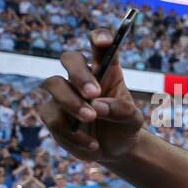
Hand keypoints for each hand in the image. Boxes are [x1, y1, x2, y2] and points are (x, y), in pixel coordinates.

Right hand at [38, 30, 145, 161]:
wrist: (116, 151)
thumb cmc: (125, 127)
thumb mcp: (134, 121)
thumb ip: (123, 110)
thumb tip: (98, 106)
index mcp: (106, 71)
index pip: (100, 46)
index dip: (100, 37)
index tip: (104, 41)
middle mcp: (81, 78)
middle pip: (69, 58)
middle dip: (79, 74)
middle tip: (94, 94)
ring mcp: (63, 94)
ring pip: (53, 84)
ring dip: (72, 102)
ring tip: (92, 118)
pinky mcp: (52, 115)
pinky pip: (53, 118)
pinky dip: (74, 134)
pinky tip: (93, 145)